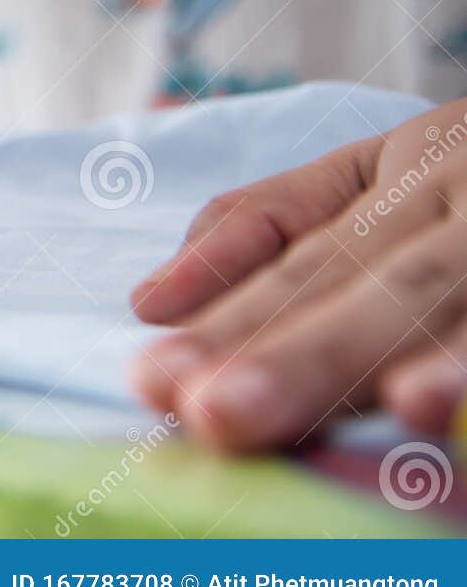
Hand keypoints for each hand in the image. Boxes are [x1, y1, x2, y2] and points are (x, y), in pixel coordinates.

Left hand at [130, 98, 466, 450]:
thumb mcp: (382, 172)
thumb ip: (267, 224)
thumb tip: (149, 301)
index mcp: (413, 171)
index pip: (307, 257)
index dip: (233, 319)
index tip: (154, 379)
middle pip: (382, 281)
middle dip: (302, 352)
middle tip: (217, 415)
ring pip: (456, 293)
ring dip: (424, 355)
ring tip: (390, 410)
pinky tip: (443, 406)